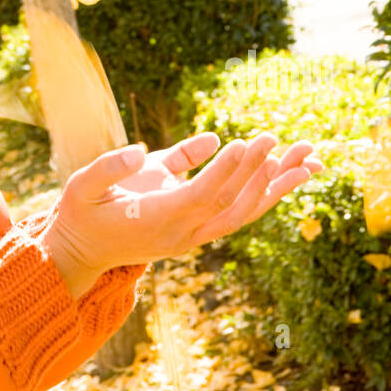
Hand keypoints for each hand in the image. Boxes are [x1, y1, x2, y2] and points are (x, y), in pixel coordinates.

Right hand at [45, 132, 323, 295]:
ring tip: (310, 161)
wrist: (84, 252)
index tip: (244, 143)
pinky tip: (287, 172)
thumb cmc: (81, 213)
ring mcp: (193, 236)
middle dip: (256, 173)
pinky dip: (266, 194)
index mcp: (155, 221)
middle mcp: (182, 234)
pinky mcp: (198, 231)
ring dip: (277, 187)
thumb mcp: (81, 185)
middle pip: (230, 205)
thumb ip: (111, 166)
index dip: (224, 172)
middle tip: (276, 138)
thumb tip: (141, 150)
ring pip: (244, 213)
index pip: (200, 196)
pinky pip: (239, 213)